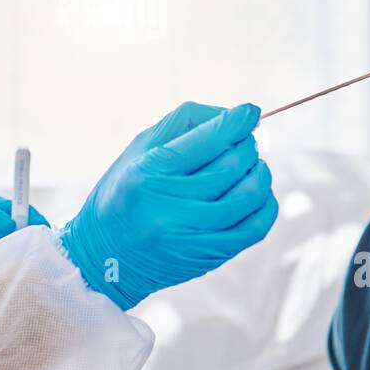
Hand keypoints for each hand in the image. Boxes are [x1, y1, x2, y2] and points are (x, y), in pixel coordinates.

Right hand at [59, 102, 277, 309]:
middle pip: (231, 165)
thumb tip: (235, 116)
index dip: (236, 121)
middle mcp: (170, 204)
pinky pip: (254, 228)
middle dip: (247, 146)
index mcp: (149, 172)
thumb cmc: (123, 193)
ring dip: (260, 173)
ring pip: (248, 195)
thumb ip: (183, 125)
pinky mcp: (208, 256)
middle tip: (245, 141)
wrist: (104, 258)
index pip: (207, 139)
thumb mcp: (138, 150)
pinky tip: (258, 193)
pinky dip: (265, 205)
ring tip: (254, 166)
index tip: (250, 111)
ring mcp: (191, 234)